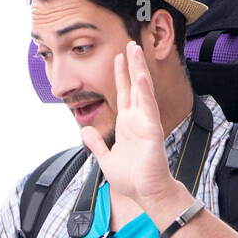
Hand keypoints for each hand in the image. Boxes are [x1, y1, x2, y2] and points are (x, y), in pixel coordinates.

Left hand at [80, 40, 176, 207]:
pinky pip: (148, 107)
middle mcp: (137, 120)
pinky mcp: (152, 130)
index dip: (121, 75)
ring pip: (143, 90)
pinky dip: (144, 92)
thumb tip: (85, 130)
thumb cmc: (131, 179)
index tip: (118, 58)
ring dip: (139, 69)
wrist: (146, 193)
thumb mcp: (105, 158)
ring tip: (137, 49)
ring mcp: (146, 123)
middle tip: (130, 44)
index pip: (124, 94)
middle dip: (131, 65)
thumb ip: (96, 143)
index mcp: (127, 125)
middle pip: (134, 86)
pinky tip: (140, 76)